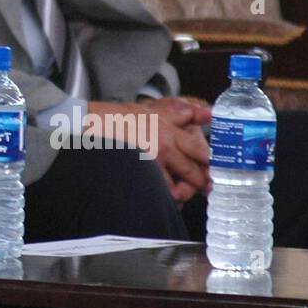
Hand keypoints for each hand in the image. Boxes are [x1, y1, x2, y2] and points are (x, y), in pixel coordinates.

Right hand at [88, 98, 211, 203]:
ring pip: (176, 190)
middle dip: (202, 183)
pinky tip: (164, 195)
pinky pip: (157, 194)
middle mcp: (163, 150)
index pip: (201, 152)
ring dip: (182, 193)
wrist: (90, 125)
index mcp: (169, 132)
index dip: (212, 164)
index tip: (216, 170)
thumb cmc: (119, 117)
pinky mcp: (137, 177)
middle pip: (193, 174)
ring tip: (182, 193)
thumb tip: (207, 113)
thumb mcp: (153, 110)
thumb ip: (182, 114)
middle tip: (206, 187)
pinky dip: (163, 198)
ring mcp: (150, 166)